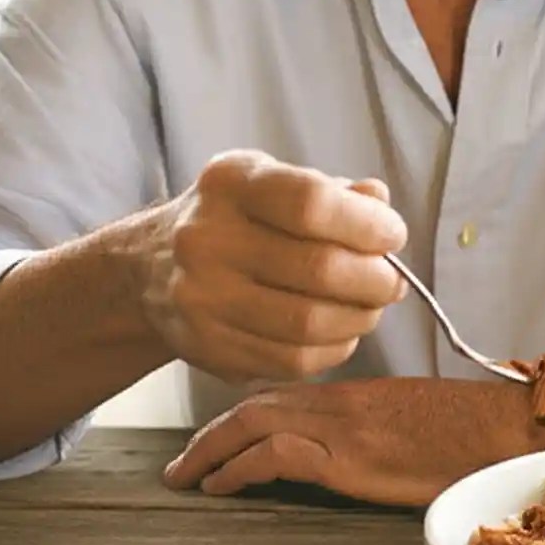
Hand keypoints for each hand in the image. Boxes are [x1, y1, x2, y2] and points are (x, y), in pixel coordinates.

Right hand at [138, 150, 407, 382]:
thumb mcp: (272, 184)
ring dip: (358, 319)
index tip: (392, 236)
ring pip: (307, 324)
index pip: (310, 203)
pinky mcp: (207, 348)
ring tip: (369, 307)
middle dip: (374, 280)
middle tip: (392, 282)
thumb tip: (379, 201)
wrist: (151, 268)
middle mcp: (206, 239)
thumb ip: (331, 192)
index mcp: (230, 184)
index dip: (366, 224)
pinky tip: (339, 332)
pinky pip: (291, 361)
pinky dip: (332, 349)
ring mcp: (202, 299)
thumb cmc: (234, 219)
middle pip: (317, 270)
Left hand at [162, 360, 544, 505]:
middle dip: (210, 431)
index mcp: (356, 393)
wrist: (505, 426)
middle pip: (256, 402)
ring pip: (253, 421)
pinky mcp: (351, 457)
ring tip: (183, 476)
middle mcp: (341, 401)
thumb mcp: (416, 420)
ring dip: (209, 449)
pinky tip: (219, 486)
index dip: (240, 411)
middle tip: (179, 461)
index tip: (217, 434)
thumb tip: (364, 445)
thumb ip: (380, 425)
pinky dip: (238, 468)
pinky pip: (276, 454)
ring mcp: (344, 426)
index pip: (282, 391)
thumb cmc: (473, 430)